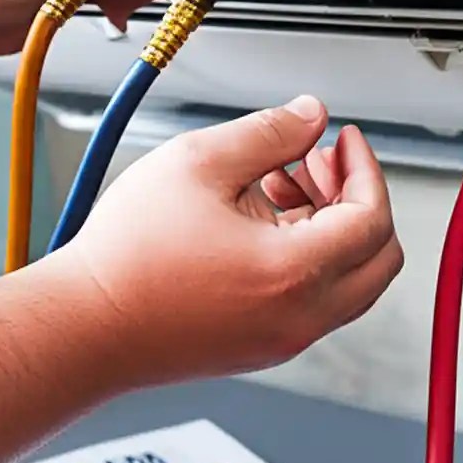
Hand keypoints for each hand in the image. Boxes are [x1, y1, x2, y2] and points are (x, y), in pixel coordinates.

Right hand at [51, 96, 403, 386]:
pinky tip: (259, 217)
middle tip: (321, 161)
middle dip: (359, 199)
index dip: (365, 168)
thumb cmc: (127, 257)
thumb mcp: (199, 163)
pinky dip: (308, 255)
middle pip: (379, 257)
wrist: (83, 325)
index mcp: (295, 273)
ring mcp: (285, 337)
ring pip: (350, 279)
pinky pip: (315, 298)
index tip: (345, 140)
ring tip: (279, 180)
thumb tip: (310, 117)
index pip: (373, 217)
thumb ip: (269, 132)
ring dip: (332, 226)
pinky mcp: (264, 345)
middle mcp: (301, 316)